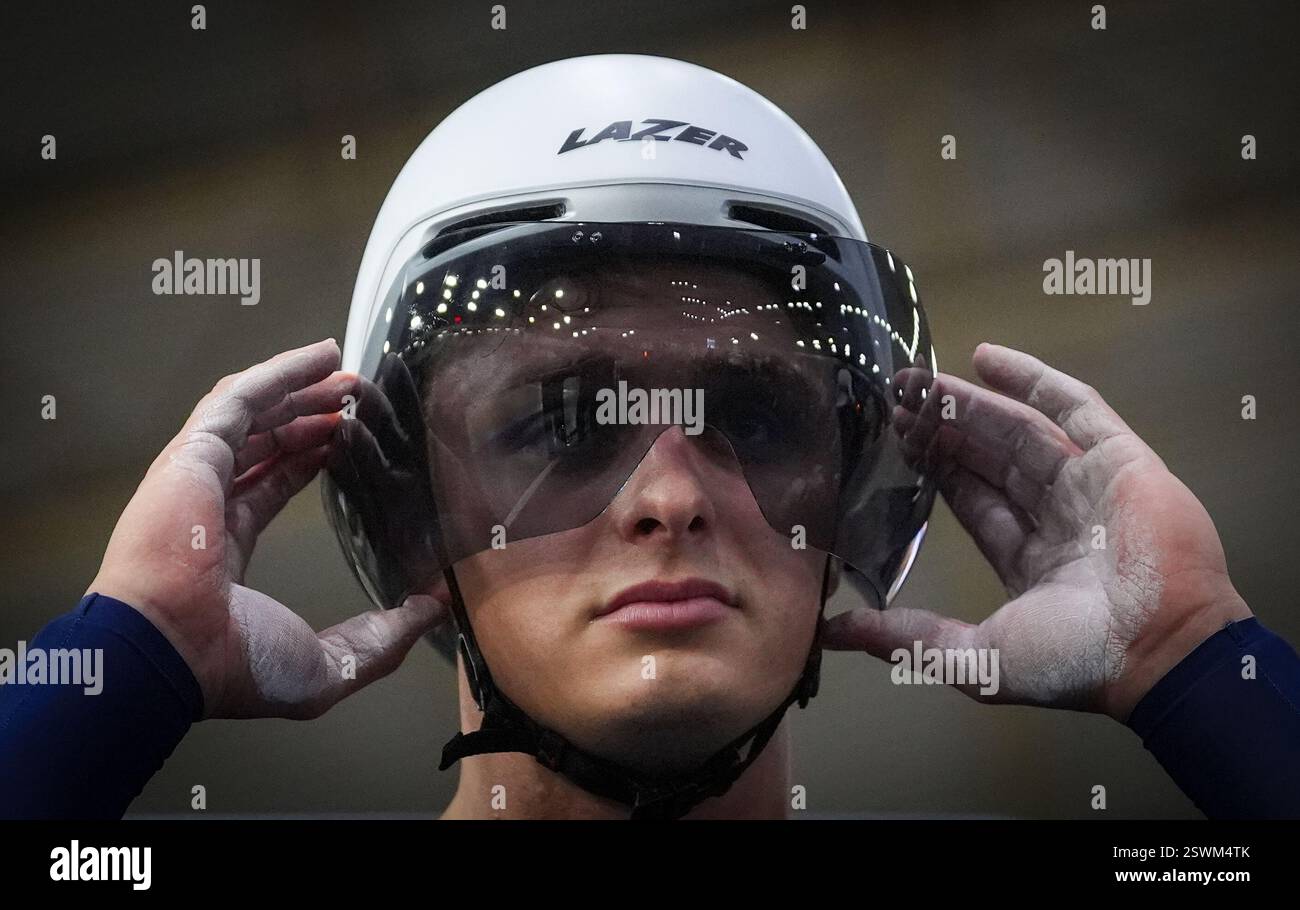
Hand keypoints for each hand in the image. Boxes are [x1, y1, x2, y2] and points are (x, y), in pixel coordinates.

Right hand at [86, 339, 444, 719]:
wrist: (174, 652)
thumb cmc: (234, 665)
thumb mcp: (331, 664)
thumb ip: (385, 637)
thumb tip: (433, 608)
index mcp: (225, 551)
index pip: (269, 486)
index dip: (308, 459)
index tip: (344, 439)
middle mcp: (207, 506)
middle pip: (262, 441)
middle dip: (310, 414)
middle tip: (353, 398)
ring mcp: (197, 475)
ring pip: (253, 413)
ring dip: (301, 387)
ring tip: (345, 370)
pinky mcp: (194, 452)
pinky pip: (241, 398)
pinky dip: (280, 373)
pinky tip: (319, 357)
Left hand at [822, 343, 1249, 721]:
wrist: (1159, 647)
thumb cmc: (1072, 658)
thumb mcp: (971, 656)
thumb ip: (904, 636)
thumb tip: (829, 632)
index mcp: (1030, 561)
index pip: (971, 500)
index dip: (935, 468)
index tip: (895, 438)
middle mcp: (1057, 517)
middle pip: (989, 458)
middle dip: (944, 427)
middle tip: (897, 397)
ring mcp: (1089, 483)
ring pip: (1019, 429)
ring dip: (971, 402)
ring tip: (921, 380)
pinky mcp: (1118, 457)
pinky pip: (1073, 406)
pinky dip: (1032, 379)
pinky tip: (984, 359)